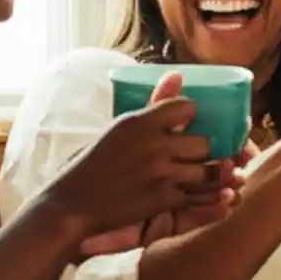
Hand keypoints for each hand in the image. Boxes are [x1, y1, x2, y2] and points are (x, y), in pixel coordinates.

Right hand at [40, 72, 222, 257]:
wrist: (72, 205)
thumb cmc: (94, 164)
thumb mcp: (119, 129)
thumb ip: (153, 105)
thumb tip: (178, 74)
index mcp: (138, 122)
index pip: (187, 107)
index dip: (190, 117)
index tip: (185, 125)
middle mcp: (152, 144)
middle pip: (204, 142)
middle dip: (200, 151)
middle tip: (190, 157)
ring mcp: (160, 173)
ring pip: (207, 170)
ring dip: (204, 175)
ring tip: (194, 176)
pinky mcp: (163, 200)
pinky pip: (197, 195)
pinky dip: (200, 197)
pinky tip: (190, 193)